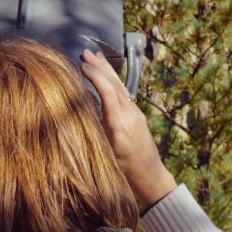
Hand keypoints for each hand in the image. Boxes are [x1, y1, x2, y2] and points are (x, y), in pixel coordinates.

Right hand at [80, 49, 175, 210]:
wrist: (152, 178)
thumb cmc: (125, 173)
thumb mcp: (106, 154)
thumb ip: (96, 132)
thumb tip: (79, 112)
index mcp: (120, 124)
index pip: (108, 92)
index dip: (95, 76)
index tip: (82, 65)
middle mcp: (130, 115)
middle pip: (115, 84)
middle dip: (100, 66)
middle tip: (85, 52)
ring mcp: (136, 114)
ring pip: (121, 87)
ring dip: (107, 70)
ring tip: (96, 56)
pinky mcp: (138, 117)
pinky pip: (124, 94)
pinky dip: (114, 82)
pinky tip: (108, 78)